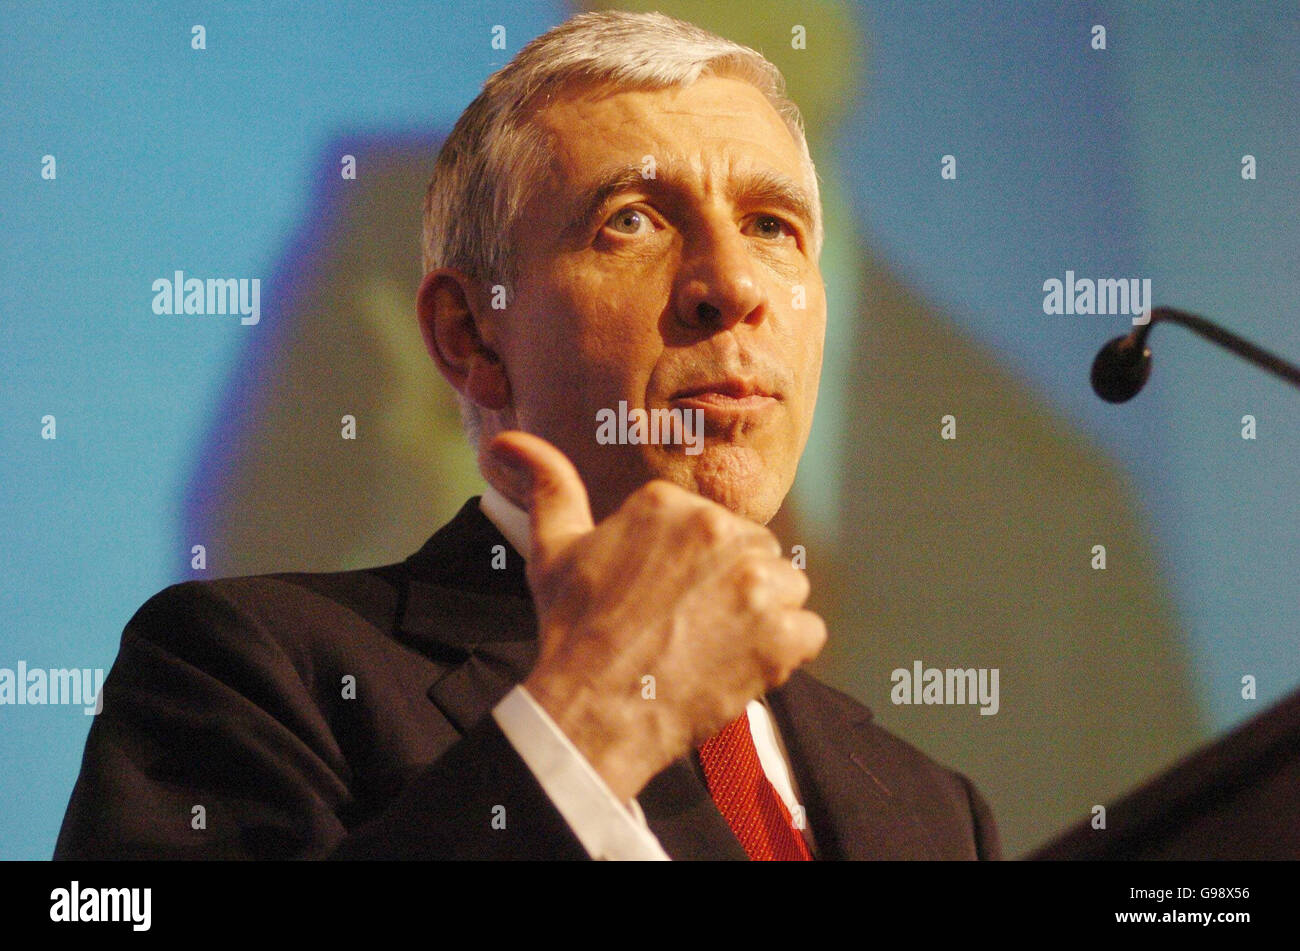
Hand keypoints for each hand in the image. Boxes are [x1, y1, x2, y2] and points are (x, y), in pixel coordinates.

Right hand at [480, 430, 825, 800]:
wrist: (590, 710)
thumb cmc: (572, 632)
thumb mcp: (553, 549)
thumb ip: (549, 486)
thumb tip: (509, 440)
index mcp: (669, 503)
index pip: (712, 529)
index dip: (694, 572)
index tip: (664, 601)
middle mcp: (718, 528)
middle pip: (755, 552)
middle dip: (732, 589)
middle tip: (687, 628)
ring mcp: (755, 580)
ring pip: (787, 587)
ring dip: (763, 618)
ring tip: (712, 647)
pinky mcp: (782, 632)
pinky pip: (807, 632)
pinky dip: (783, 655)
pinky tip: (738, 667)